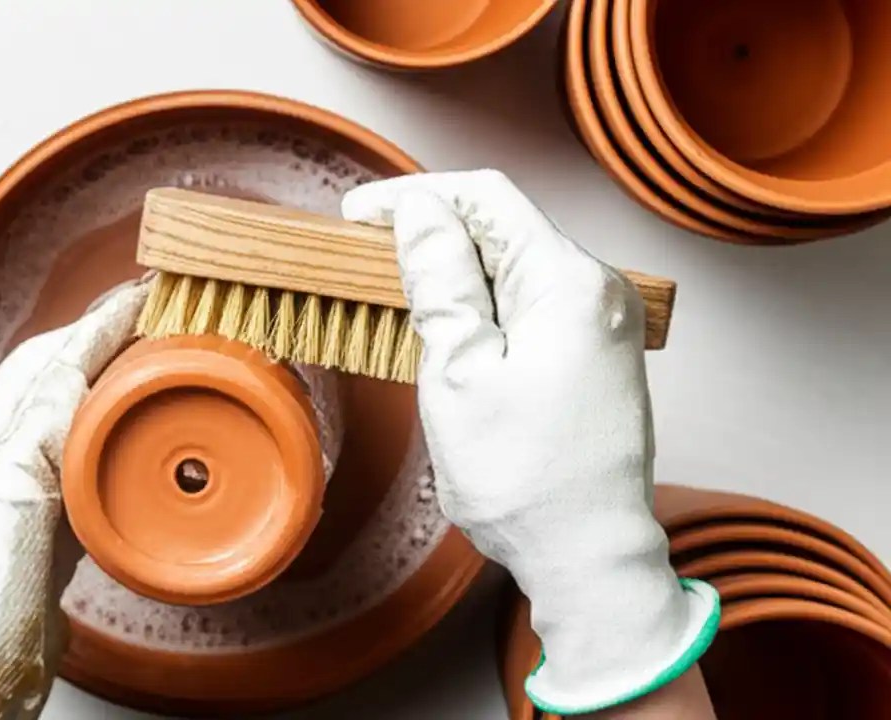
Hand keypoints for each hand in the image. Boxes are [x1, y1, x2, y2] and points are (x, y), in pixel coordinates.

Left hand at [0, 282, 147, 719]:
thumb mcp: (9, 499)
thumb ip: (41, 428)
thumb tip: (77, 367)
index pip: (43, 360)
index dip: (93, 324)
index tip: (136, 297)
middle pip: (56, 378)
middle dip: (104, 339)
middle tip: (155, 314)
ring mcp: (21, 490)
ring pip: (75, 414)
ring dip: (114, 379)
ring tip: (155, 352)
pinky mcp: (50, 524)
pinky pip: (88, 459)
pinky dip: (118, 432)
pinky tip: (140, 427)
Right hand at [342, 171, 718, 715]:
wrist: (588, 557)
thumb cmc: (525, 480)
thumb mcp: (458, 371)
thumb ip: (439, 280)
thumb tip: (419, 211)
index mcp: (569, 282)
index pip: (484, 197)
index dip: (413, 196)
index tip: (356, 217)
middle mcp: (598, 290)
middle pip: (502, 227)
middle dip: (432, 234)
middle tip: (366, 263)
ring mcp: (602, 322)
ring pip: (515, 266)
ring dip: (455, 273)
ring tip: (400, 302)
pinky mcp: (595, 353)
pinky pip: (533, 303)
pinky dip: (485, 305)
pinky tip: (450, 334)